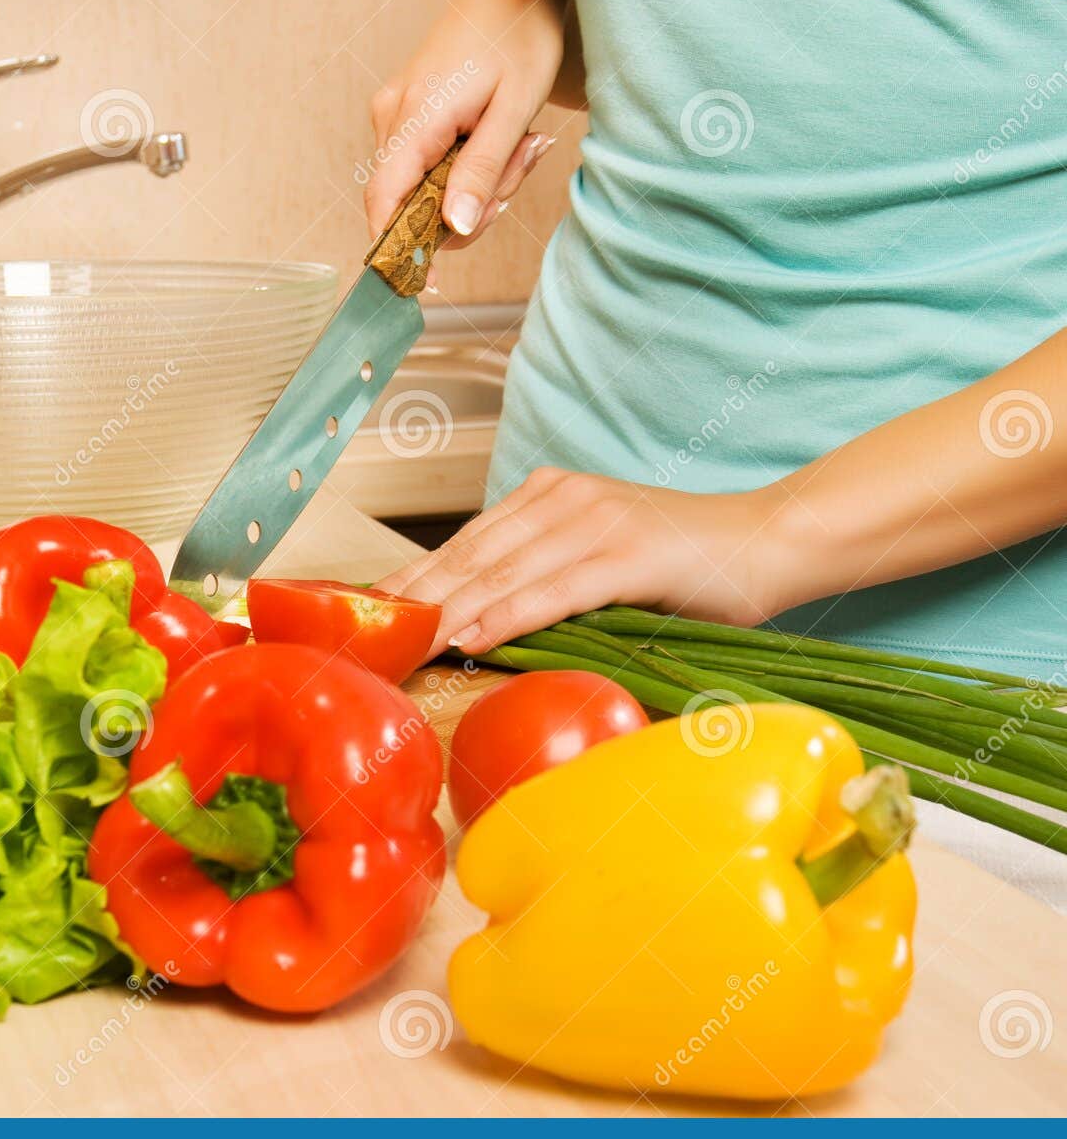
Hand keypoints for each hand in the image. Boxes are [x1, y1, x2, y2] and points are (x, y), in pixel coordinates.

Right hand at [365, 0, 566, 256]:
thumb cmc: (518, 37)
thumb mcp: (513, 111)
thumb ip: (481, 172)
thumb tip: (454, 229)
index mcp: (414, 118)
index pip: (383, 203)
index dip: (399, 249)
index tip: (426, 280)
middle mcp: (391, 117)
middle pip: (407, 202)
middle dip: (463, 208)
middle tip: (514, 174)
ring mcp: (394, 113)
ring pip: (420, 186)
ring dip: (469, 186)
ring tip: (515, 147)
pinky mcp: (405, 112)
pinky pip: (424, 163)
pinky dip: (461, 167)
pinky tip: (492, 143)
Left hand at [377, 468, 787, 656]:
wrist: (772, 541)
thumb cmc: (685, 566)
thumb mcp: (600, 563)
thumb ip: (546, 579)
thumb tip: (480, 625)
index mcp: (549, 495)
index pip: (465, 543)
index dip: (413, 579)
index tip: (370, 613)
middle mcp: (563, 499)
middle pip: (470, 556)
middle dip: (414, 599)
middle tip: (366, 634)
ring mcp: (596, 522)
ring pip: (503, 573)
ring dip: (447, 611)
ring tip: (401, 643)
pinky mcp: (629, 555)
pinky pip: (554, 590)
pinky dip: (508, 615)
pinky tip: (470, 637)